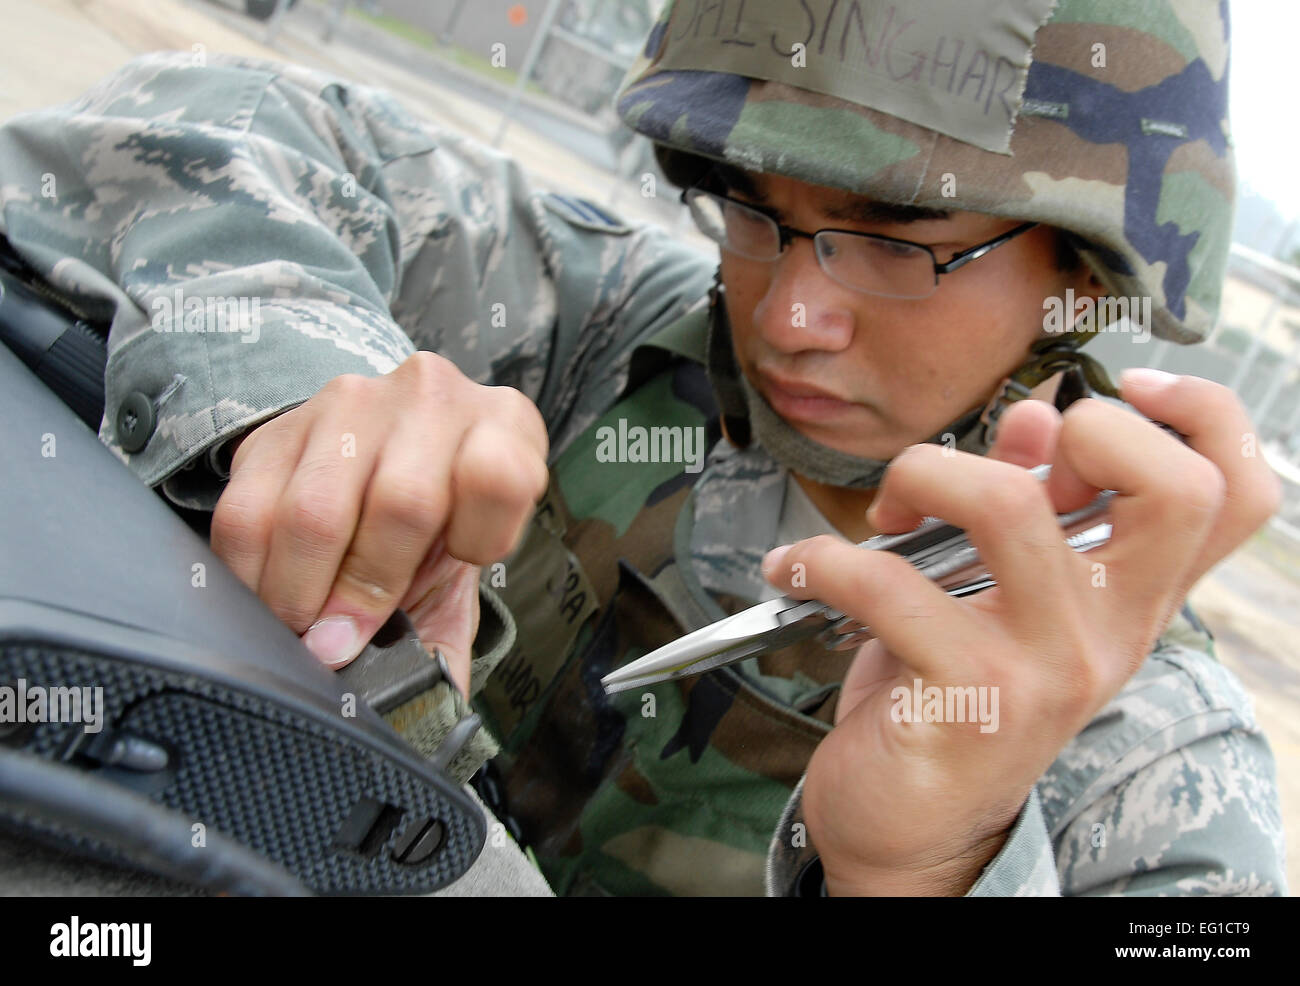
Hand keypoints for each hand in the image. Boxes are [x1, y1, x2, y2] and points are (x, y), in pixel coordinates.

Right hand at [210, 351, 548, 690]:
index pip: (499, 476)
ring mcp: (353, 401)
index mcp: (505, 428)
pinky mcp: (277, 428)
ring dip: (300, 592)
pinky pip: (245, 511)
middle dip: (365, 594)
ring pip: (315, 510)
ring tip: (301, 628)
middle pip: (403, 502)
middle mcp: (434, 397)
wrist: (388, 466)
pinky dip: (249, 575)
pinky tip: (268, 596)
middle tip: (340, 644)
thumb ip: (462, 623)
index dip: (466, 547)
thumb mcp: (471, 569)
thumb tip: (425, 708)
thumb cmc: (441, 528)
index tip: (434, 595)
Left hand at [761, 371, 1280, 895]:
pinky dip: (822, 558)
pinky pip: (888, 582)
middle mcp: (1110, 633)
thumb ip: (1028, 505)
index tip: (1123, 392)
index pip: (1232, 494)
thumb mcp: (998, 600)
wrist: (911, 826)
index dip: (1204, 419)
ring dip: (920, 474)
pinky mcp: (966, 696)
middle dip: (1084, 430)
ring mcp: (1045, 667)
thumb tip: (1035, 415)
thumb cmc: (951, 695)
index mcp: (1130, 599)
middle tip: (1000, 464)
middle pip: (1170, 488)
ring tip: (882, 512)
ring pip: (1008, 505)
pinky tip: (796, 568)